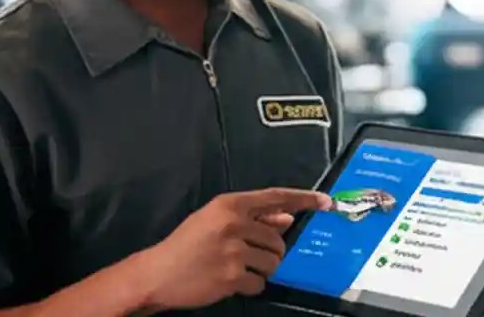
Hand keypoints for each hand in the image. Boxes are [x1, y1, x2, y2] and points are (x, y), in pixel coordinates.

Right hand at [137, 188, 330, 310]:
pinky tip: (229, 281)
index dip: (304, 199)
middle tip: (246, 256)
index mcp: (230, 204)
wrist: (157, 273)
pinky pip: (260, 283)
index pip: (276, 197)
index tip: (326, 202)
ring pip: (273, 262)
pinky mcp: (232, 276)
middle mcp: (234, 223)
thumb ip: (253, 218)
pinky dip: (249, 286)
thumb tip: (288, 218)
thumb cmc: (187, 245)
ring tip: (235, 267)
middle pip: (278, 238)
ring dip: (260, 269)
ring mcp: (234, 251)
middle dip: (270, 251)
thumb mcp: (216, 221)